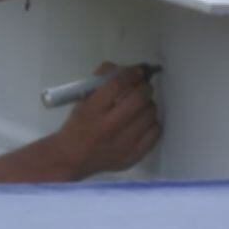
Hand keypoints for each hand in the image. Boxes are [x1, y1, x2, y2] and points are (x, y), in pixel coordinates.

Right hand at [50, 63, 161, 178]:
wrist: (72, 159)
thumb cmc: (77, 126)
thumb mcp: (82, 100)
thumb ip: (101, 81)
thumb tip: (124, 69)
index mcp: (92, 111)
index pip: (117, 85)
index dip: (131, 74)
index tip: (137, 71)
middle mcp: (109, 128)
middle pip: (138, 99)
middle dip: (144, 87)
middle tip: (143, 86)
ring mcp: (123, 144)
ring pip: (149, 114)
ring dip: (148, 104)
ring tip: (142, 105)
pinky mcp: (134, 155)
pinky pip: (155, 132)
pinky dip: (152, 122)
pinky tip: (144, 121)